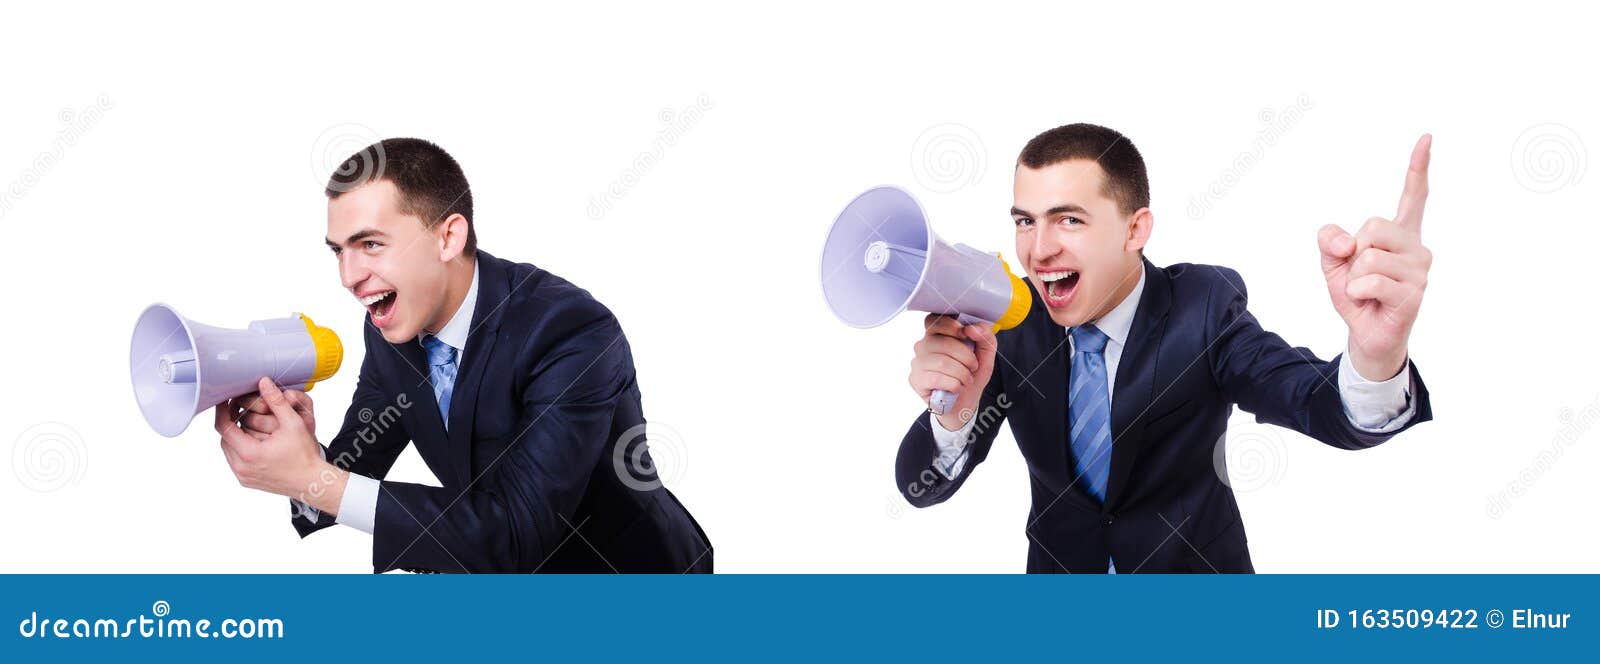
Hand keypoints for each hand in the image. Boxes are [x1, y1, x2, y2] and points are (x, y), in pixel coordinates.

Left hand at [216, 377, 344, 512]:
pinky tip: (252, 441)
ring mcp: (243, 477)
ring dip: (234, 436)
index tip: (226, 400)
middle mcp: (242, 468)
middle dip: (229, 422)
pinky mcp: (247, 481)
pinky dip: (239, 449)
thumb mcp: (293, 423)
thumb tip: (264, 383)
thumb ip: (277, 401)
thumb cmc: (305, 455)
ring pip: (228, 451)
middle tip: (238, 409)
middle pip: (224, 439)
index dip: (222, 410)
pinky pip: (235, 461)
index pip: (223, 427)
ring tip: (245, 424)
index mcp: (249, 453)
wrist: (312, 481)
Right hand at [910, 314, 996, 430]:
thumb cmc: (971, 374)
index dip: (951, 326)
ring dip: (962, 374)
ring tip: (966, 380)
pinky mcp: (916, 379)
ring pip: (943, 362)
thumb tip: (973, 328)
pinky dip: (954, 385)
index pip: (935, 319)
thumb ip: (985, 335)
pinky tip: (957, 388)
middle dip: (966, 357)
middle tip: (973, 367)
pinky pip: (937, 378)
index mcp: (937, 333)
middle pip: (944, 343)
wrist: (964, 401)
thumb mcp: (985, 353)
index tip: (966, 335)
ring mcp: (917, 362)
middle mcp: (923, 345)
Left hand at [1317, 134, 1433, 380]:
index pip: (1414, 196)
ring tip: (1367, 292)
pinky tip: (1371, 303)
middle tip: (1362, 275)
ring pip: (1367, 257)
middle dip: (1354, 252)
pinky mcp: (1413, 294)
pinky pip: (1368, 282)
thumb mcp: (1333, 262)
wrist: (1366, 334)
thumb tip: (1345, 242)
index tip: (1426, 138)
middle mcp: (1417, 247)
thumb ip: (1330, 240)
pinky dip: (1357, 293)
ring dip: (1353, 278)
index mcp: (1401, 234)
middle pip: (1373, 226)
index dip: (1418, 168)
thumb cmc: (1357, 294)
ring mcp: (1419, 271)